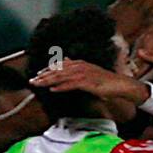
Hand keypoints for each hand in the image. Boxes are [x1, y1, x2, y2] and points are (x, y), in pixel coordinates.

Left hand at [30, 59, 149, 104]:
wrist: (120, 84)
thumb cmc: (106, 81)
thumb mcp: (90, 73)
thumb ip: (77, 68)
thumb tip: (67, 63)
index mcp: (79, 63)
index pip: (60, 66)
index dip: (47, 70)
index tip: (37, 75)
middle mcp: (80, 66)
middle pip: (58, 71)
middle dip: (43, 76)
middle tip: (32, 81)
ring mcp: (84, 74)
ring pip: (62, 77)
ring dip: (48, 81)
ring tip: (38, 85)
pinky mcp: (88, 83)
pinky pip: (71, 85)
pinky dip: (61, 87)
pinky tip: (53, 90)